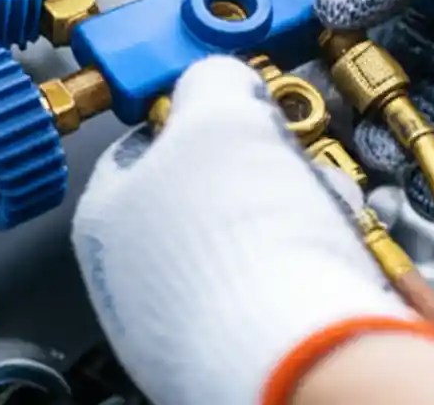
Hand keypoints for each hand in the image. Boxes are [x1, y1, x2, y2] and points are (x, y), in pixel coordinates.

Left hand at [71, 57, 422, 404]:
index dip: (197, 116)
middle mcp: (130, 281)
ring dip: (293, 212)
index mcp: (102, 219)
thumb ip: (214, 80)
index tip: (233, 108)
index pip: (142, 146)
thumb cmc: (242, 241)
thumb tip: (219, 79)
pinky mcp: (235, 354)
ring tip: (323, 210)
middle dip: (258, 167)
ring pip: (246, 241)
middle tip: (289, 160)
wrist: (299, 349)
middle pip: (202, 194)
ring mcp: (179, 325)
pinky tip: (331, 261)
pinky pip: (273, 288)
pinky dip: (305, 267)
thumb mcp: (221, 110)